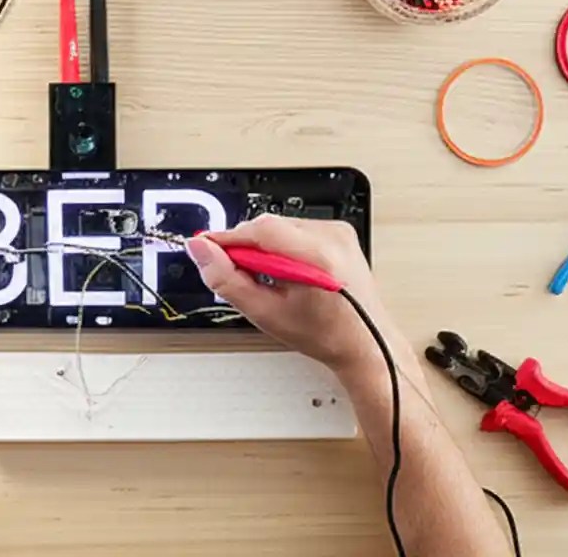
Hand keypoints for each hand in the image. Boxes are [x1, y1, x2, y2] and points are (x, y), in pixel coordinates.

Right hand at [185, 214, 413, 377]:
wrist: (365, 343)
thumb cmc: (326, 335)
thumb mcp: (265, 313)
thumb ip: (227, 280)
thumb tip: (201, 251)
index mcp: (316, 256)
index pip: (258, 230)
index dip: (226, 237)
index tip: (205, 248)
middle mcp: (331, 237)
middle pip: (268, 225)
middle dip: (245, 246)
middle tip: (237, 274)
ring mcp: (338, 232)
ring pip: (279, 226)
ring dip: (263, 247)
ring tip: (267, 279)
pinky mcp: (339, 232)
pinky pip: (296, 229)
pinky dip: (281, 246)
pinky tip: (285, 271)